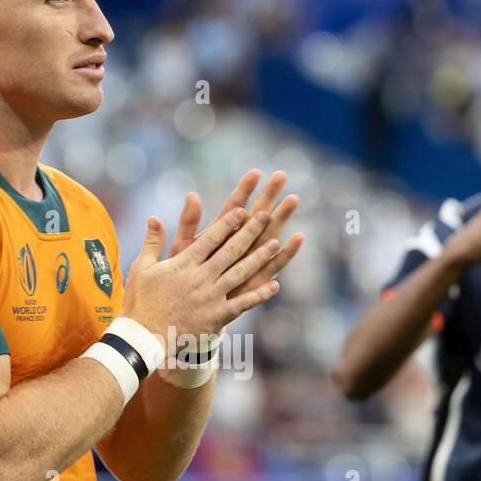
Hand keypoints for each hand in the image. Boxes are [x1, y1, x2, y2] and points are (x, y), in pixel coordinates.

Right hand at [123, 208, 281, 346]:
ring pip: (241, 272)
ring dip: (259, 257)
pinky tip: (275, 286)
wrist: (144, 338)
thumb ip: (152, 242)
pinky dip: (260, 294)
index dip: (228, 223)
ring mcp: (211, 297)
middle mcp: (201, 277)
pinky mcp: (217, 317)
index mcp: (183, 264)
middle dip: (250, 232)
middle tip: (266, 216)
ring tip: (275, 243)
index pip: (210, 238)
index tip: (243, 210)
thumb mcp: (141, 268)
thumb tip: (154, 217)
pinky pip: (243, 304)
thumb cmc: (140, 302)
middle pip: (231, 250)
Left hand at [167, 169, 304, 298]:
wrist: (188, 309)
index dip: (244, 190)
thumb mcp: (183, 248)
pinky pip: (273, 266)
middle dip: (267, 195)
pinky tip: (298, 237)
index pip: (233, 206)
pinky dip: (286, 253)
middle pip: (255, 216)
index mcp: (218, 234)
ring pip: (268, 236)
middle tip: (282, 174)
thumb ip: (188, 223)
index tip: (256, 171)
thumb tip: (191, 194)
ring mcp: (248, 261)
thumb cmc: (182, 277)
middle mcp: (237, 244)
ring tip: (293, 198)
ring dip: (281, 217)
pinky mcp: (255, 281)